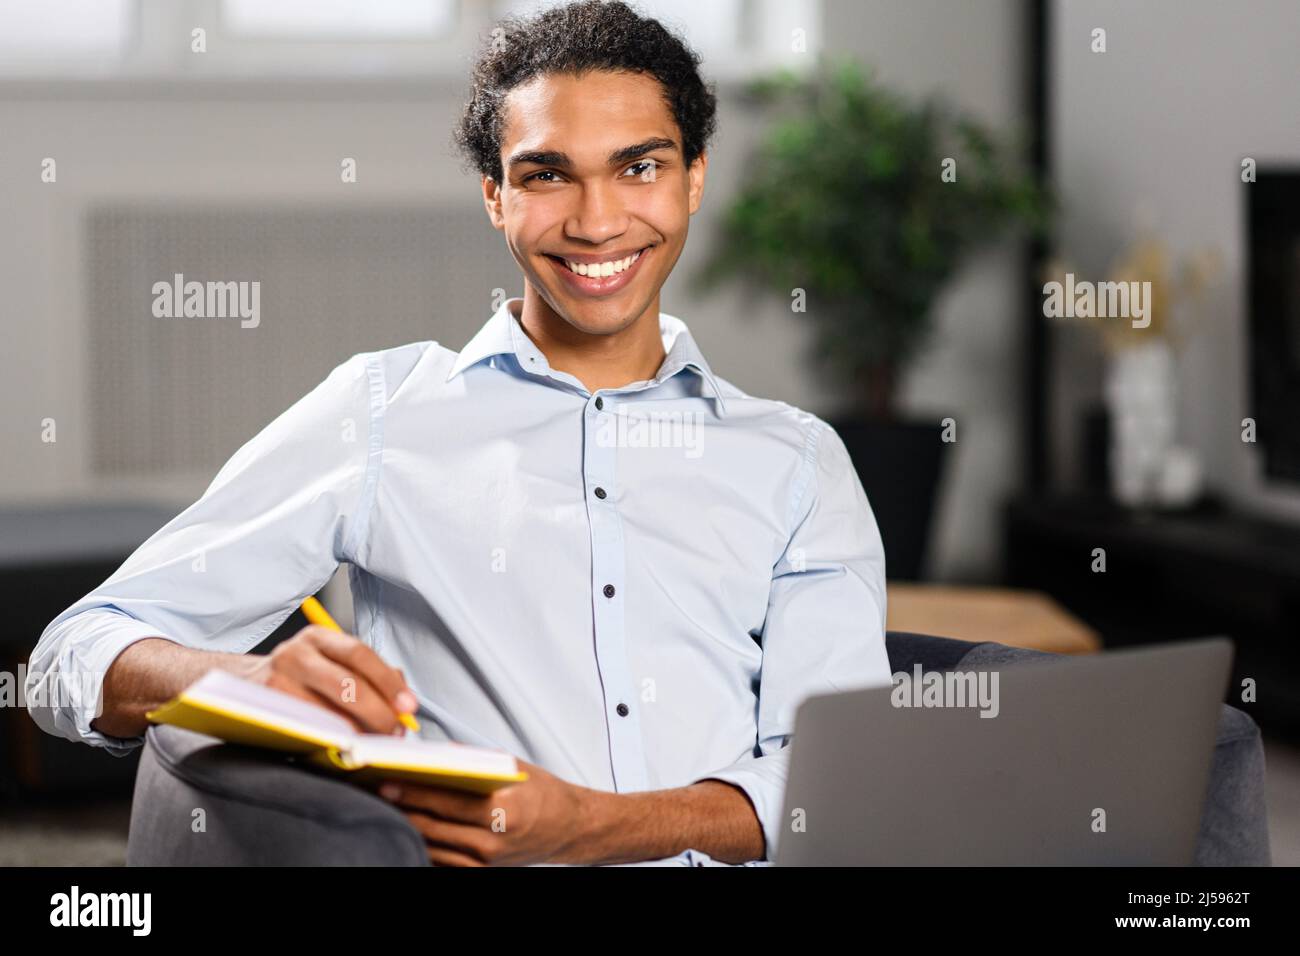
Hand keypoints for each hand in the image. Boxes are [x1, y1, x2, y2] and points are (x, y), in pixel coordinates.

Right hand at [244, 625, 416, 735]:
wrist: (242, 688)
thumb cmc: (300, 680)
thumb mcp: (332, 664)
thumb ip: (370, 676)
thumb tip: (403, 702)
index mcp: (318, 638)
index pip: (360, 654)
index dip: (388, 682)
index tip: (408, 706)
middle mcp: (294, 654)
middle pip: (345, 683)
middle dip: (377, 712)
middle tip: (394, 732)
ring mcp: (275, 682)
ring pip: (325, 712)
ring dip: (356, 733)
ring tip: (374, 744)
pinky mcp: (262, 710)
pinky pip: (304, 729)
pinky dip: (329, 741)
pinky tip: (344, 748)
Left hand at [376, 759, 593, 865]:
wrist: (568, 828)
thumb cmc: (543, 795)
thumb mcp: (512, 767)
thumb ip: (473, 761)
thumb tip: (435, 755)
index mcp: (504, 809)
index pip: (446, 801)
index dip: (413, 792)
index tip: (389, 781)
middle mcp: (494, 840)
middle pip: (433, 826)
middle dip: (403, 808)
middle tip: (380, 792)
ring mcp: (486, 862)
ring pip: (432, 847)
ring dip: (409, 828)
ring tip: (390, 810)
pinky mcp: (482, 873)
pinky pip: (443, 862)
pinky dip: (425, 846)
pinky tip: (413, 830)